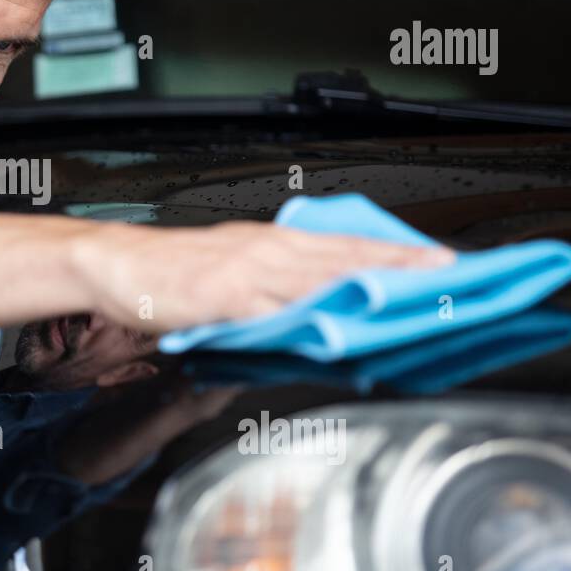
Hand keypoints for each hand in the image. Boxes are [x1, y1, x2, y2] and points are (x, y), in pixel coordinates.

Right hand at [71, 220, 454, 331]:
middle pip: (349, 258)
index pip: (349, 245)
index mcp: (273, 241)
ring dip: (374, 288)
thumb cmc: (170, 270)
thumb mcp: (232, 269)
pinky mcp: (226, 297)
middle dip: (405, 266)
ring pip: (324, 279)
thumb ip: (276, 289)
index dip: (399, 252)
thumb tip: (317, 311)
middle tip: (455, 274)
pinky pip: (279, 310)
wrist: (115, 263)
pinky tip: (343, 329)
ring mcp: (250, 273)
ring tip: (418, 297)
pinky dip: (314, 319)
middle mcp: (269, 250)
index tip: (444, 260)